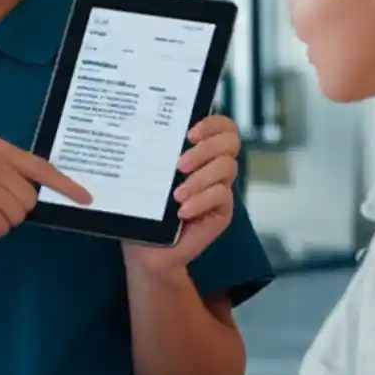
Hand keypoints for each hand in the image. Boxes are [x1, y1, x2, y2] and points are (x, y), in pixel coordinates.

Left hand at [123, 115, 239, 275]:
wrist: (145, 250)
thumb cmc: (143, 208)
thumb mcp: (146, 175)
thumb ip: (155, 152)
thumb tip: (149, 126)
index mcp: (198, 151)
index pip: (222, 126)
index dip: (212, 124)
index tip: (188, 134)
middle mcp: (213, 166)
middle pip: (230, 142)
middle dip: (205, 149)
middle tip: (180, 165)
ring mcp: (220, 188)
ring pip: (227, 167)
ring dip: (200, 178)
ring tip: (176, 194)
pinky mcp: (222, 211)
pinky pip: (222, 196)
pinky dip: (201, 201)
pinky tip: (182, 211)